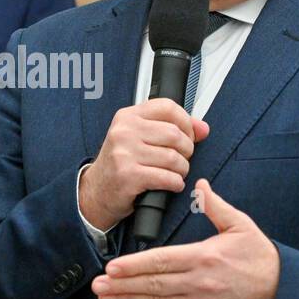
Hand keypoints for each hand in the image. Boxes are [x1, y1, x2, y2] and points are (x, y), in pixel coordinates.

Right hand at [78, 98, 210, 231]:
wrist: (96, 192)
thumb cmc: (120, 164)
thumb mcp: (139, 138)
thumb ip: (170, 128)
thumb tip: (203, 128)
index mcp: (127, 117)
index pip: (168, 107)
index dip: (186, 122)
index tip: (189, 135)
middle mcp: (124, 131)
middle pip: (174, 134)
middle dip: (187, 150)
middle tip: (182, 158)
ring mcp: (124, 153)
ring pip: (173, 158)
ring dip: (182, 169)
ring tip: (176, 173)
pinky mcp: (128, 176)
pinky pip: (167, 178)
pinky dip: (175, 183)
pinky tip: (171, 184)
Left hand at [91, 178, 278, 298]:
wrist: (279, 291)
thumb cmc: (259, 256)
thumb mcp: (241, 225)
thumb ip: (217, 206)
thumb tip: (200, 185)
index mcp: (205, 257)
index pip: (162, 261)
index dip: (135, 265)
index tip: (113, 267)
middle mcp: (199, 282)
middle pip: (154, 284)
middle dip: (123, 285)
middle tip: (97, 285)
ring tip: (104, 297)